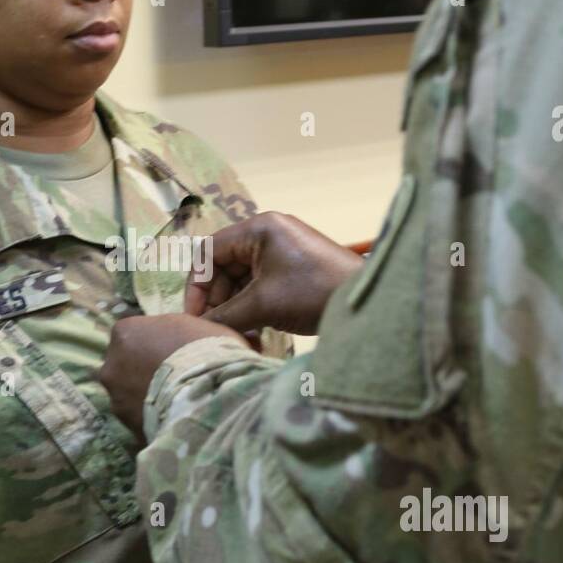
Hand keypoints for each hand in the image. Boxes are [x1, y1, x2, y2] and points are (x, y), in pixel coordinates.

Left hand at [98, 314, 247, 439]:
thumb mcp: (194, 325)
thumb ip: (174, 331)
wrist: (210, 397)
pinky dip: (154, 419)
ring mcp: (116, 399)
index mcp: (125, 332)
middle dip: (144, 370)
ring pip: (130, 395)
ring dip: (147, 397)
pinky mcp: (128, 428)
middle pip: (126, 365)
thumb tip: (175, 339)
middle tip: (174, 377)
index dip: (155, 343)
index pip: (134, 334)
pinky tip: (176, 419)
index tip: (174, 350)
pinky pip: (142, 419)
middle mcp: (111, 365)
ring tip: (176, 402)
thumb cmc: (205, 352)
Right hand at [186, 212, 362, 335]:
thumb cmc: (313, 293)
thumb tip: (199, 329)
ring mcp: (282, 249)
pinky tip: (253, 330)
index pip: (208, 252)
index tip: (196, 316)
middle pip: (224, 266)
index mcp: (258, 228)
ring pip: (241, 278)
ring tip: (237, 334)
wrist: (366, 301)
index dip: (197, 286)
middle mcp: (268, 233)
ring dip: (234, 306)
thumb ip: (226, 315)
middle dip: (217, 299)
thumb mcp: (263, 304)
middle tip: (215, 330)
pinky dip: (252, 306)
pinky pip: (260, 284)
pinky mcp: (293, 267)